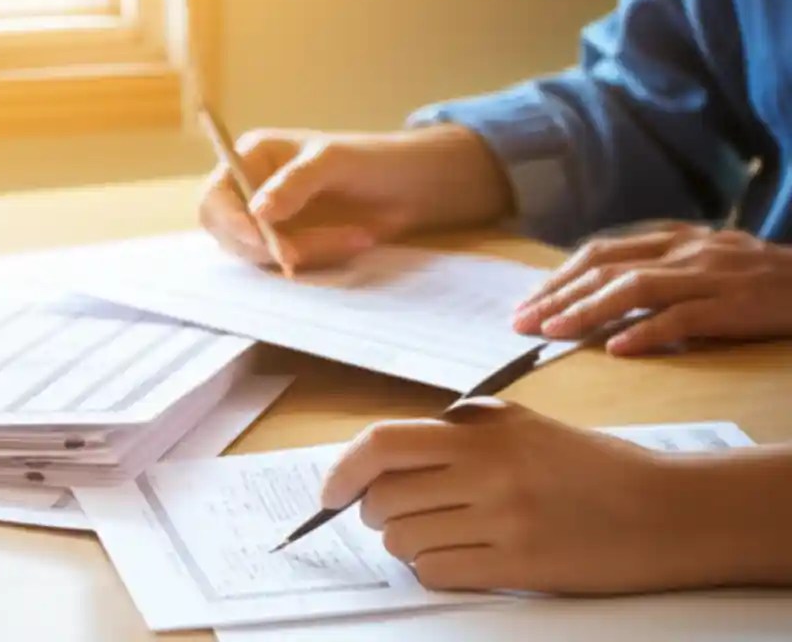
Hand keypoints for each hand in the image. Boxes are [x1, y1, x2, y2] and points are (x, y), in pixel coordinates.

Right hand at [198, 124, 512, 269]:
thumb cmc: (372, 160)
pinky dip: (318, 260)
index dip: (228, 222)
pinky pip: (288, 266)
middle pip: (230, 233)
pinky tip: (354, 240)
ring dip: (305, 252)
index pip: (215, 196)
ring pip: (262, 255)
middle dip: (266, 245)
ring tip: (355, 236)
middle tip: (302, 252)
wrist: (413, 188)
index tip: (258, 240)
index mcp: (252, 158)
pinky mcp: (292, 247)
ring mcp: (270, 222)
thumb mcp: (334, 162)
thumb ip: (295, 183)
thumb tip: (256, 211)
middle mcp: (252, 190)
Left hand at [319, 400, 716, 593]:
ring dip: (406, 544)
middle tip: (400, 515)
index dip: (342, 471)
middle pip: (384, 499)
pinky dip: (433, 570)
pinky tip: (460, 559)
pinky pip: (437, 573)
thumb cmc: (591, 467)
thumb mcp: (524, 425)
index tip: (329, 493)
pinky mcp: (520, 565)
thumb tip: (382, 455)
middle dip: (377, 513)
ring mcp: (503, 519)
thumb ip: (458, 430)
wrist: (668, 510)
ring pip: (404, 540)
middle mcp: (487, 470)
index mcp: (483, 430)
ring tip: (439, 535)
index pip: (382, 444)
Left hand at [512, 226, 791, 354]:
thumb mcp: (706, 263)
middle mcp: (685, 249)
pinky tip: (615, 349)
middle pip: (606, 268)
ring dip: (587, 311)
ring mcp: (709, 273)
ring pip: (634, 288)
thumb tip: (602, 298)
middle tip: (522, 323)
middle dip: (558, 295)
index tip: (528, 304)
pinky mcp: (733, 303)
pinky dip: (645, 332)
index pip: (601, 253)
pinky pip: (682, 317)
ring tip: (553, 332)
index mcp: (674, 239)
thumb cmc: (762, 281)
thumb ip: (660, 273)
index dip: (560, 278)